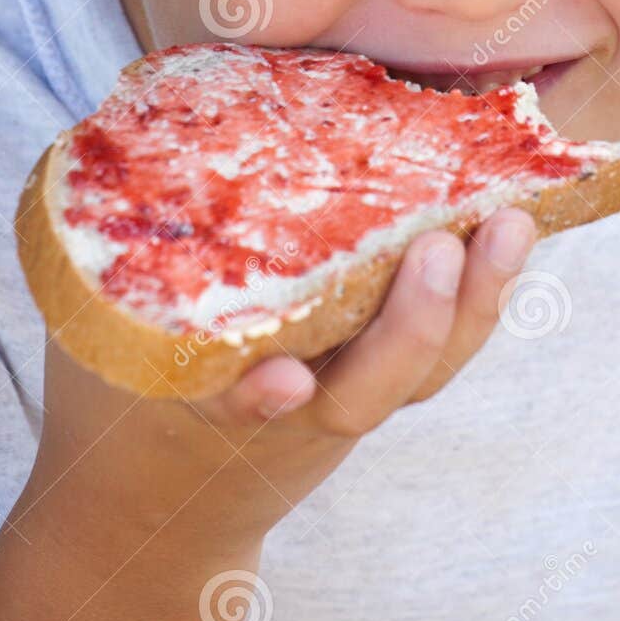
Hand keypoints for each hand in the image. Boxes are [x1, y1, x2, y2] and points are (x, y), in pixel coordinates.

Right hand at [0, 206, 536, 620]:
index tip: (284, 381)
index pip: (237, 403)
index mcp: (208, 400)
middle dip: (409, 329)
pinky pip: (444, 349)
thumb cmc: (129, 381)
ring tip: (509, 225)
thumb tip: (110, 125)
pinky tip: (511, 230)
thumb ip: (117, 245)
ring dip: (473, 305)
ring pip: (421, 374)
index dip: (260, 397)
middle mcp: (291, 410)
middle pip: (363, 394)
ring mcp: (345, 401)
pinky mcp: (381, 380)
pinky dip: (480, 296)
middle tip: (439, 249)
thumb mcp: (107, 325)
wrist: (163, 495)